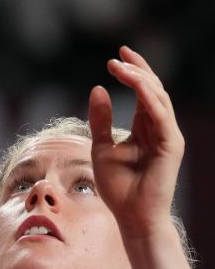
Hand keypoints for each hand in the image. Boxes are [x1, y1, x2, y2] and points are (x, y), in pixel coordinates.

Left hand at [89, 46, 184, 241]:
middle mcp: (160, 128)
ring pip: (158, 98)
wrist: (131, 215)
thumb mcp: (101, 146)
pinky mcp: (171, 145)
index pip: (143, 93)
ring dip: (140, 79)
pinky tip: (134, 83)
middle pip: (154, 90)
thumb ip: (101, 119)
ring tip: (120, 65)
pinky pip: (160, 115)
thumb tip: (97, 89)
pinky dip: (148, 97)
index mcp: (146, 128)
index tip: (115, 56)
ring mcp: (168, 136)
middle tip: (119, 53)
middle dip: (138, 69)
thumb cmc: (117, 186)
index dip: (132, 73)